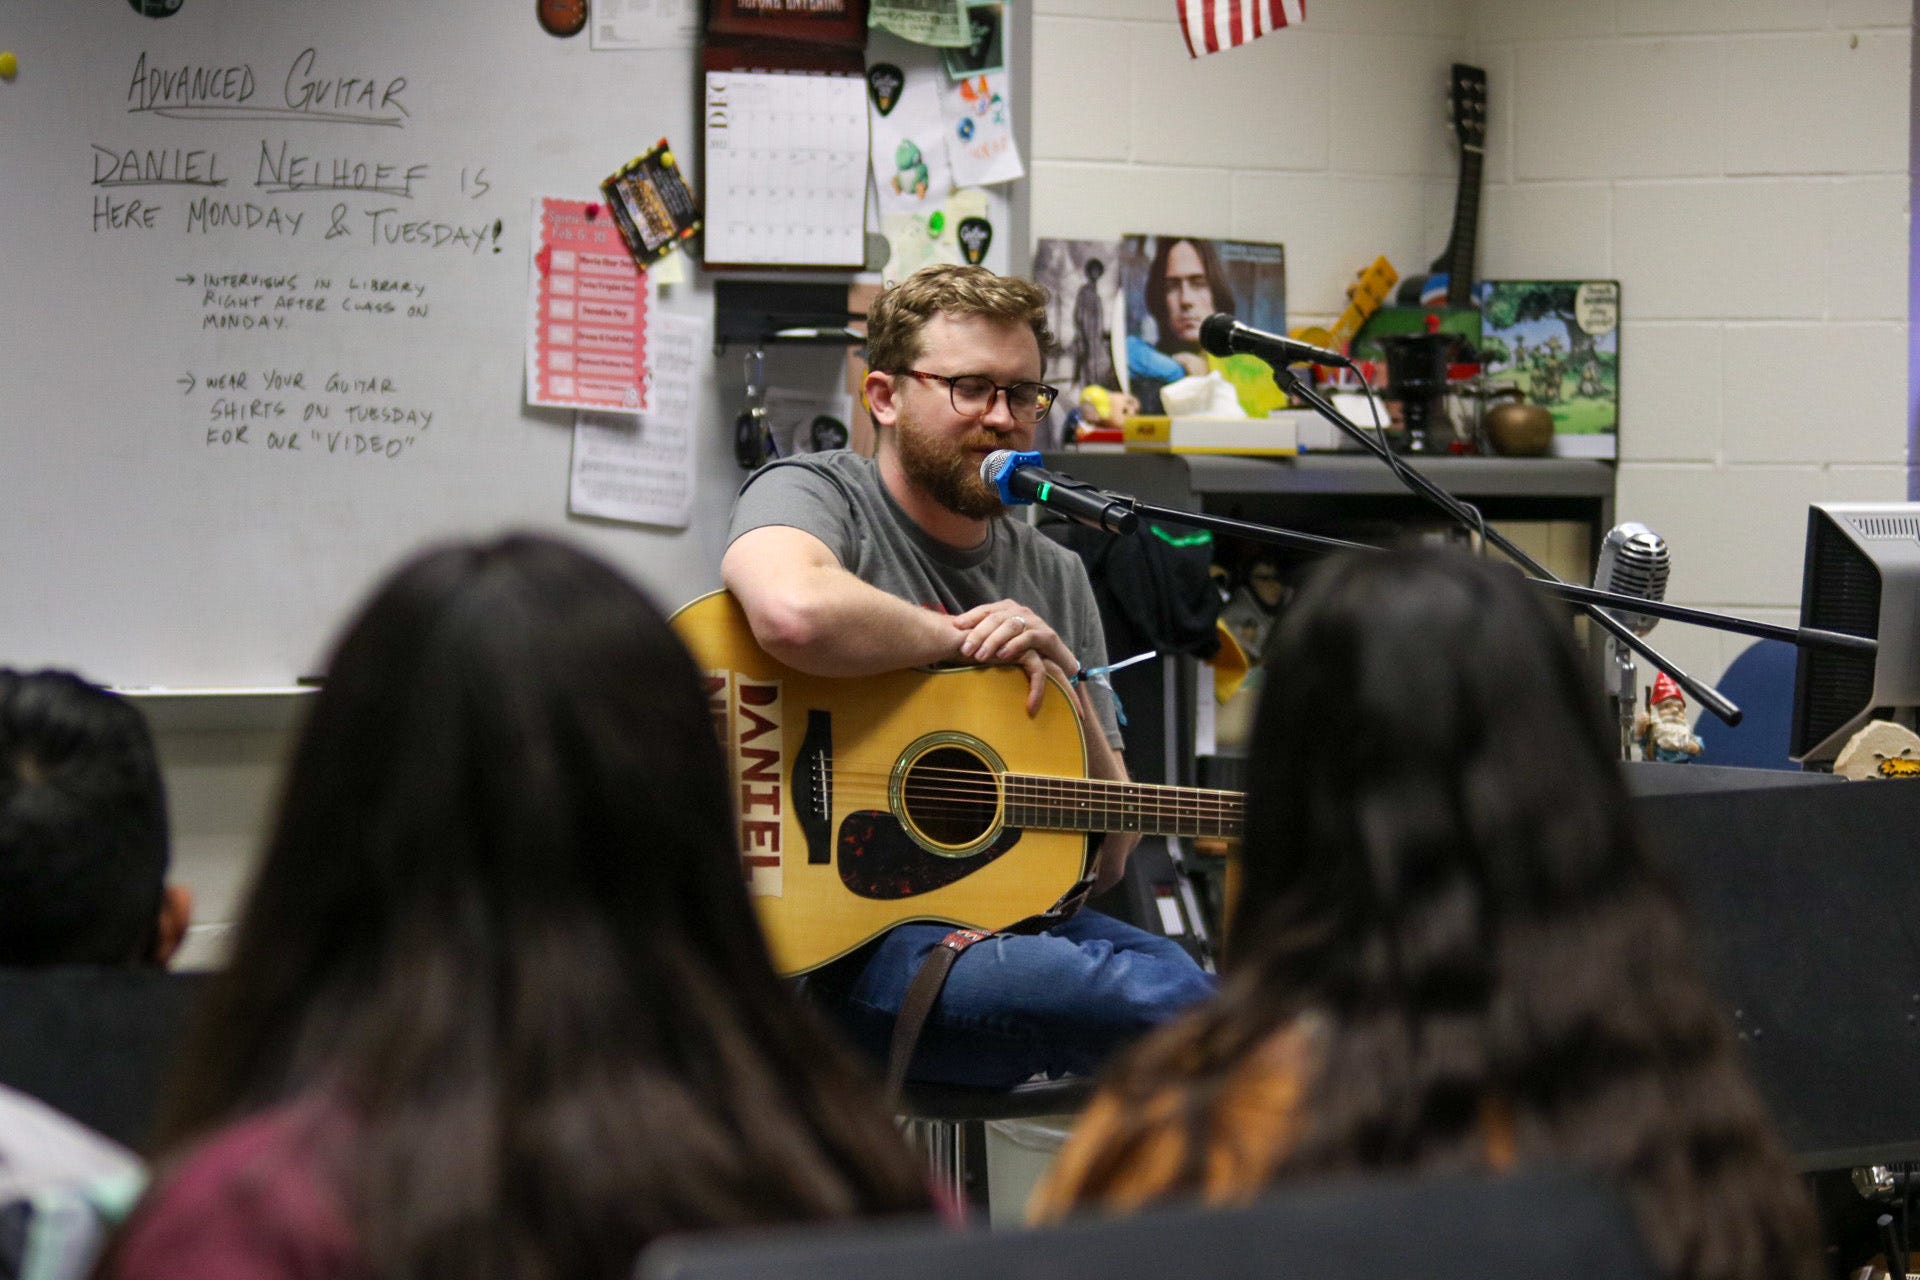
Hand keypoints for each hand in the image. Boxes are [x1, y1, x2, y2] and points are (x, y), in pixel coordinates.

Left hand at [951, 600, 1078, 716]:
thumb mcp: (1002, 641)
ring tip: (980, 656)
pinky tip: (1002, 656)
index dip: (970, 617)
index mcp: (1008, 609)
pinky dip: (1014, 646)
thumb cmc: (1024, 651)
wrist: (1057, 661)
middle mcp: (1021, 611)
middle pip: (995, 618)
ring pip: (1010, 626)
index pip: (985, 609)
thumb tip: (955, 635)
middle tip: (965, 650)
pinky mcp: (1047, 635)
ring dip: (993, 641)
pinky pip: (1028, 638)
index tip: (955, 627)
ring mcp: (1035, 622)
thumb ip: (984, 636)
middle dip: (978, 633)